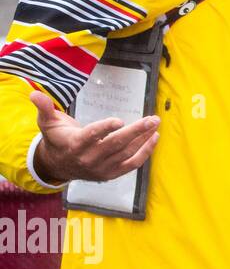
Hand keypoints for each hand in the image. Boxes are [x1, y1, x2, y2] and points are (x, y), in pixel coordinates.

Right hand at [29, 90, 159, 184]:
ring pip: (127, 153)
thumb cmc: (57, 139)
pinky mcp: (111, 174)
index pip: (91, 137)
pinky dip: (145, 152)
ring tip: (155, 124)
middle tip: (152, 118)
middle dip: (136, 131)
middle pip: (115, 144)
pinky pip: (132, 164)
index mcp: (75, 145)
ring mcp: (101, 168)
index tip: (119, 120)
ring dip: (144, 139)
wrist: (58, 166)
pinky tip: (154, 138)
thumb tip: (34, 94)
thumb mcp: (48, 123)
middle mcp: (89, 159)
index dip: (105, 129)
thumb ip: (45, 108)